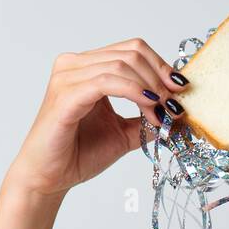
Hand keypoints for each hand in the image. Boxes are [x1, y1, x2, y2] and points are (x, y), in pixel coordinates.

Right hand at [5, 37, 186, 197]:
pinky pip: (107, 82)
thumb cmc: (77, 154)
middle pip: (131, 52)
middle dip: (160, 77)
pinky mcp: (66, 95)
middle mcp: (74, 65)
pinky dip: (135, 93)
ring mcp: (68, 77)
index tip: (180, 91)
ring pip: (122, 64)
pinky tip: (149, 108)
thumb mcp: (123, 133)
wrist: (48, 178)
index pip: (132, 50)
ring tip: (162, 114)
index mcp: (87, 67)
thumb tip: (177, 113)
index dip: (161, 66)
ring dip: (150, 88)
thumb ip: (146, 119)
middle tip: (174, 104)